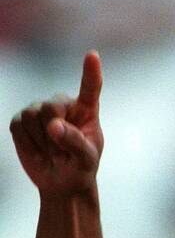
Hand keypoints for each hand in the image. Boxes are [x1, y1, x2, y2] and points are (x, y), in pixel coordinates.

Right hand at [9, 51, 103, 195]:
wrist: (61, 182)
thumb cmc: (80, 168)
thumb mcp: (86, 159)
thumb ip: (75, 142)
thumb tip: (53, 125)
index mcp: (86, 110)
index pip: (90, 88)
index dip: (90, 72)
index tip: (93, 55)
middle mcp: (63, 104)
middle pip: (51, 106)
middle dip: (54, 132)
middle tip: (61, 152)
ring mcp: (40, 110)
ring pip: (32, 115)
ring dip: (42, 141)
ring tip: (52, 152)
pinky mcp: (22, 120)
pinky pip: (18, 126)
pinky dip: (28, 143)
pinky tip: (38, 150)